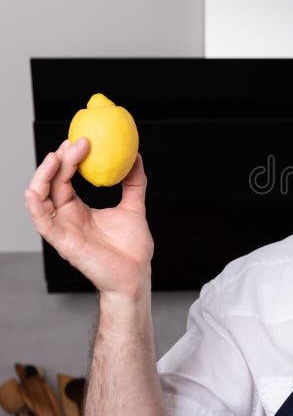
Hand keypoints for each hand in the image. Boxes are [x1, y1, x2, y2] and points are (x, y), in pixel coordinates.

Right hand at [24, 138, 154, 298]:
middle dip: (58, 161)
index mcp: (79, 210)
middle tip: (73, 143)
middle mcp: (67, 217)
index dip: (69, 159)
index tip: (81, 140)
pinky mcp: (62, 243)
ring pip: (41, 199)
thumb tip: (136, 157)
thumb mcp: (134, 207)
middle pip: (52, 184)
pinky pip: (43, 223)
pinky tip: (35, 191)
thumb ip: (134, 183)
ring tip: (56, 157)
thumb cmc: (132, 248)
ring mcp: (63, 230)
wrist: (136, 275)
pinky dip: (35, 206)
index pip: (65, 179)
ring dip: (44, 176)